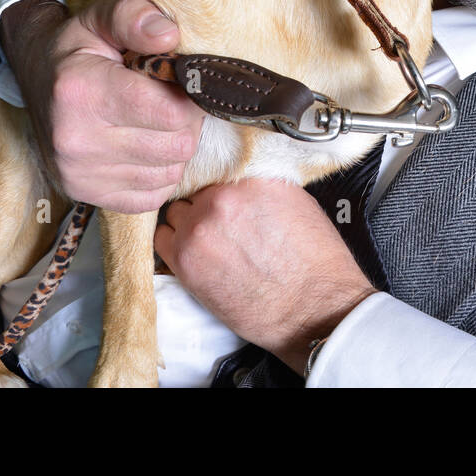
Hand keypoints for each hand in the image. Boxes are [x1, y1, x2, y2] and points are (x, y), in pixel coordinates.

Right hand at [0, 0, 205, 213]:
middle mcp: (75, 141)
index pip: (171, 111)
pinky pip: (154, 196)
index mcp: (82, 92)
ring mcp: (79, 175)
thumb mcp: (101, 17)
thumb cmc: (76, 47)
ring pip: (171, 172)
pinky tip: (145, 145)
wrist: (35, 77)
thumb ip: (136, 16)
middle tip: (171, 99)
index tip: (180, 81)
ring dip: (175, 146)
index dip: (190, 95)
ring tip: (156, 120)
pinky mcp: (87, 196)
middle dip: (187, 120)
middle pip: (177, 145)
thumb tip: (169, 36)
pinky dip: (160, 172)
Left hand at [155, 178, 378, 373]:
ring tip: (206, 243)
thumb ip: (259, 188)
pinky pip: (162, 239)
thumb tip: (239, 186)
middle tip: (219, 226)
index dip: (220, 189)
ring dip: (186, 224)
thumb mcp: (295, 203)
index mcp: (249, 178)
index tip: (225, 203)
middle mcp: (221, 197)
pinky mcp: (185, 258)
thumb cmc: (313, 261)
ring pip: (175, 213)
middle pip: (194, 191)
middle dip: (204, 207)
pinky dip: (173, 244)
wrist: (312, 305)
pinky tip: (193, 255)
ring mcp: (199, 227)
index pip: (217, 170)